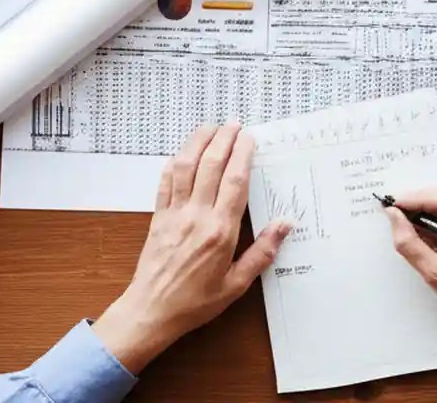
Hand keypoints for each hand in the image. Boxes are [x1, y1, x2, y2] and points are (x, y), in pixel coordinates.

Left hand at [93, 124, 291, 372]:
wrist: (152, 311)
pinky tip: (183, 153)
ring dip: (198, 141)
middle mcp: (197, 216)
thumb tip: (284, 226)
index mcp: (220, 231)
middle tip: (234, 124)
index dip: (243, 154)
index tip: (250, 139)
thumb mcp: (237, 284)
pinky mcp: (158, 216)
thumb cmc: (196, 302)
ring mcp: (174, 213)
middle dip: (224, 139)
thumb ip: (262, 252)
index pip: (234, 181)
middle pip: (211, 165)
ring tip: (210, 127)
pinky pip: (165, 181)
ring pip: (185, 166)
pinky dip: (175, 162)